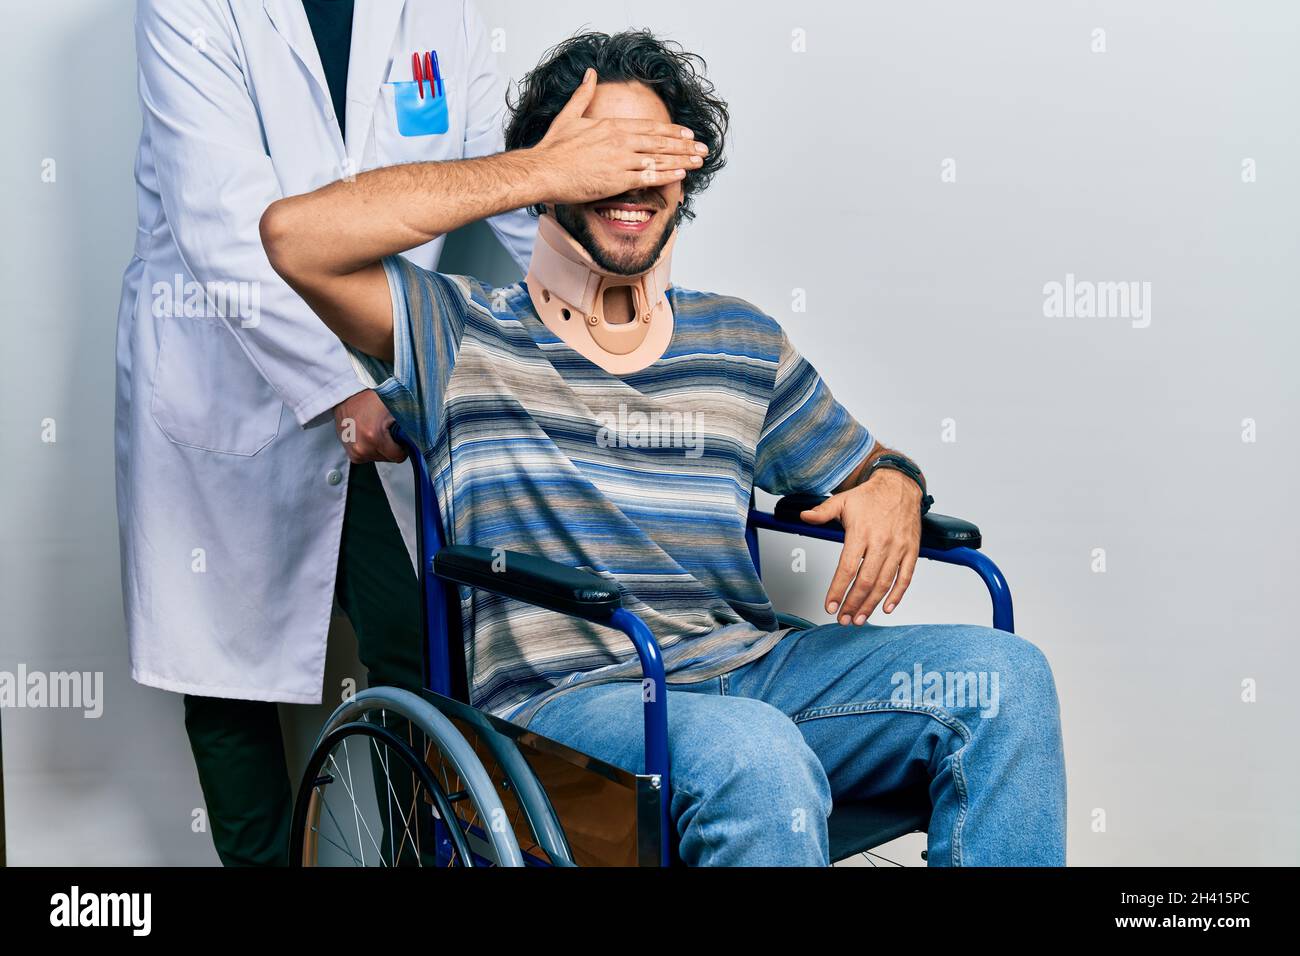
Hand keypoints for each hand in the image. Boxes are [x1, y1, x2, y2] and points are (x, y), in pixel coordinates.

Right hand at [333, 390, 406, 463]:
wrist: (347, 395)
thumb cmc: (371, 398)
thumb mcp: (395, 406)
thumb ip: (411, 423)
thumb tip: (423, 436)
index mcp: (374, 437)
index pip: (398, 456)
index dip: (402, 446)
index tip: (399, 436)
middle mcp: (362, 448)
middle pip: (388, 458)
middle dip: (390, 446)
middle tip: (385, 429)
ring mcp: (354, 452)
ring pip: (378, 457)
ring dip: (380, 447)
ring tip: (375, 429)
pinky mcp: (350, 453)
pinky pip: (368, 456)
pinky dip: (370, 447)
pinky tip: (367, 433)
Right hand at [529, 67, 708, 203]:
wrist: (543, 170)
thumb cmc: (553, 148)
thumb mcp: (569, 115)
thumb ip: (583, 94)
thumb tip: (590, 73)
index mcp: (612, 125)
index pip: (650, 127)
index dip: (671, 131)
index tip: (686, 133)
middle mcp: (621, 141)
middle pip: (660, 142)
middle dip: (684, 145)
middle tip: (702, 148)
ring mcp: (621, 161)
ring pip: (659, 160)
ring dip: (682, 160)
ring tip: (698, 161)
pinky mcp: (618, 180)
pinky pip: (649, 178)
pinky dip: (667, 176)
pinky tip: (681, 175)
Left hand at [800, 470, 922, 624]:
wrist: (900, 485)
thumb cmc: (870, 496)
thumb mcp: (842, 501)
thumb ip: (822, 512)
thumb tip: (804, 516)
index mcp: (861, 532)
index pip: (847, 568)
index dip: (838, 589)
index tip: (830, 606)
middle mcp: (881, 542)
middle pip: (866, 581)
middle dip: (853, 603)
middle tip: (843, 619)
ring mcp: (898, 548)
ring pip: (884, 583)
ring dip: (871, 604)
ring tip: (859, 619)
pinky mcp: (911, 551)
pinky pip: (906, 577)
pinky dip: (897, 595)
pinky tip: (887, 607)